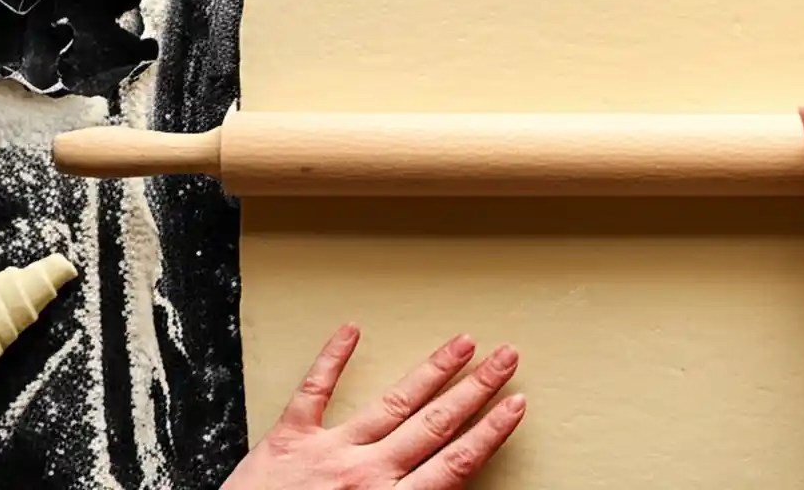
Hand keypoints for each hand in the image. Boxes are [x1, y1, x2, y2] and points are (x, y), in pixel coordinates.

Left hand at [224, 325, 525, 489]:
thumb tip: (446, 489)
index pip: (455, 462)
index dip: (490, 431)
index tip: (516, 404)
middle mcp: (366, 475)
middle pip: (435, 424)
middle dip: (476, 388)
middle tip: (506, 357)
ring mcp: (328, 453)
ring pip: (392, 403)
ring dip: (432, 370)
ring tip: (463, 342)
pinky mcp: (287, 441)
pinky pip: (314, 391)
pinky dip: (332, 358)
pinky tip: (352, 329)